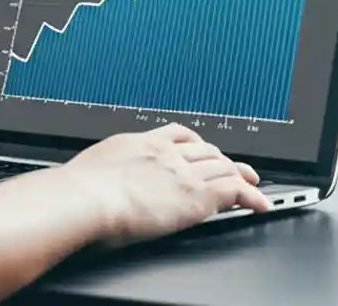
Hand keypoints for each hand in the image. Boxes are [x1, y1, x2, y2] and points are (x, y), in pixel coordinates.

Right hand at [54, 123, 270, 246]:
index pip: (178, 134)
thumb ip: (105, 172)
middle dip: (223, 158)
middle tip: (236, 167)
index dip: (196, 143)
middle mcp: (166, 152)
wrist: (85, 198)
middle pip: (206, 149)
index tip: (202, 149)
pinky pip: (233, 190)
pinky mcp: (195, 195)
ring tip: (251, 183)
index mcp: (139, 142)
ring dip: (240, 174)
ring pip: (223, 166)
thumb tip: (96, 185)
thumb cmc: (78, 191)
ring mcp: (183, 172)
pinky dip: (250, 195)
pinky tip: (258, 202)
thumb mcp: (91, 170)